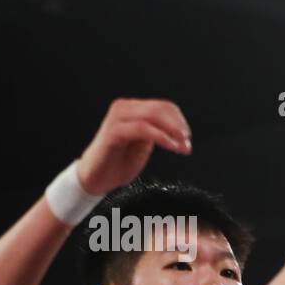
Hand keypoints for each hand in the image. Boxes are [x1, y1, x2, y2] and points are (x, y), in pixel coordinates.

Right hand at [76, 98, 192, 195]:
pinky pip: (143, 129)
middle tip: (187, 142)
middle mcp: (123, 109)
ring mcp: (117, 118)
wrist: (97, 178)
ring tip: (182, 147)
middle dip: (178, 126)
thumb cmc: (119, 162)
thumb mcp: (144, 144)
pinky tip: (172, 147)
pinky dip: (162, 137)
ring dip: (172, 131)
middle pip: (159, 108)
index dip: (179, 120)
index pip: (163, 106)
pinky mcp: (113, 131)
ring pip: (152, 115)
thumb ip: (158, 133)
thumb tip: (180, 132)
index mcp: (132, 109)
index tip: (187, 137)